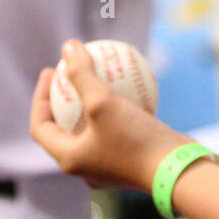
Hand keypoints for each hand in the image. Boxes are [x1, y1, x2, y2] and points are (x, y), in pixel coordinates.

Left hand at [31, 40, 188, 191]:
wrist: (179, 172)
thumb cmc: (135, 140)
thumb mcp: (102, 102)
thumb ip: (82, 74)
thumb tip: (69, 46)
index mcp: (70, 160)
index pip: (41, 126)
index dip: (40, 96)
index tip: (51, 70)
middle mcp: (86, 167)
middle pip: (64, 128)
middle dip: (64, 99)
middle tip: (70, 73)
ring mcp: (109, 166)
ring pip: (93, 129)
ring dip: (93, 103)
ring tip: (99, 77)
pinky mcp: (131, 161)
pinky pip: (118, 131)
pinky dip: (119, 110)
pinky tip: (130, 87)